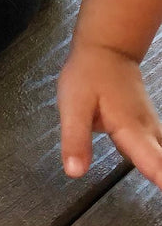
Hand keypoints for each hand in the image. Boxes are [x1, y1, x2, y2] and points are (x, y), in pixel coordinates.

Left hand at [57, 39, 161, 186]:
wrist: (107, 51)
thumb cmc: (88, 76)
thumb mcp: (73, 107)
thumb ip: (75, 139)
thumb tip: (74, 172)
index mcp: (131, 129)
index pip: (153, 161)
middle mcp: (149, 132)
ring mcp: (151, 129)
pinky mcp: (148, 127)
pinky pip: (158, 150)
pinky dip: (160, 162)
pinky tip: (159, 173)